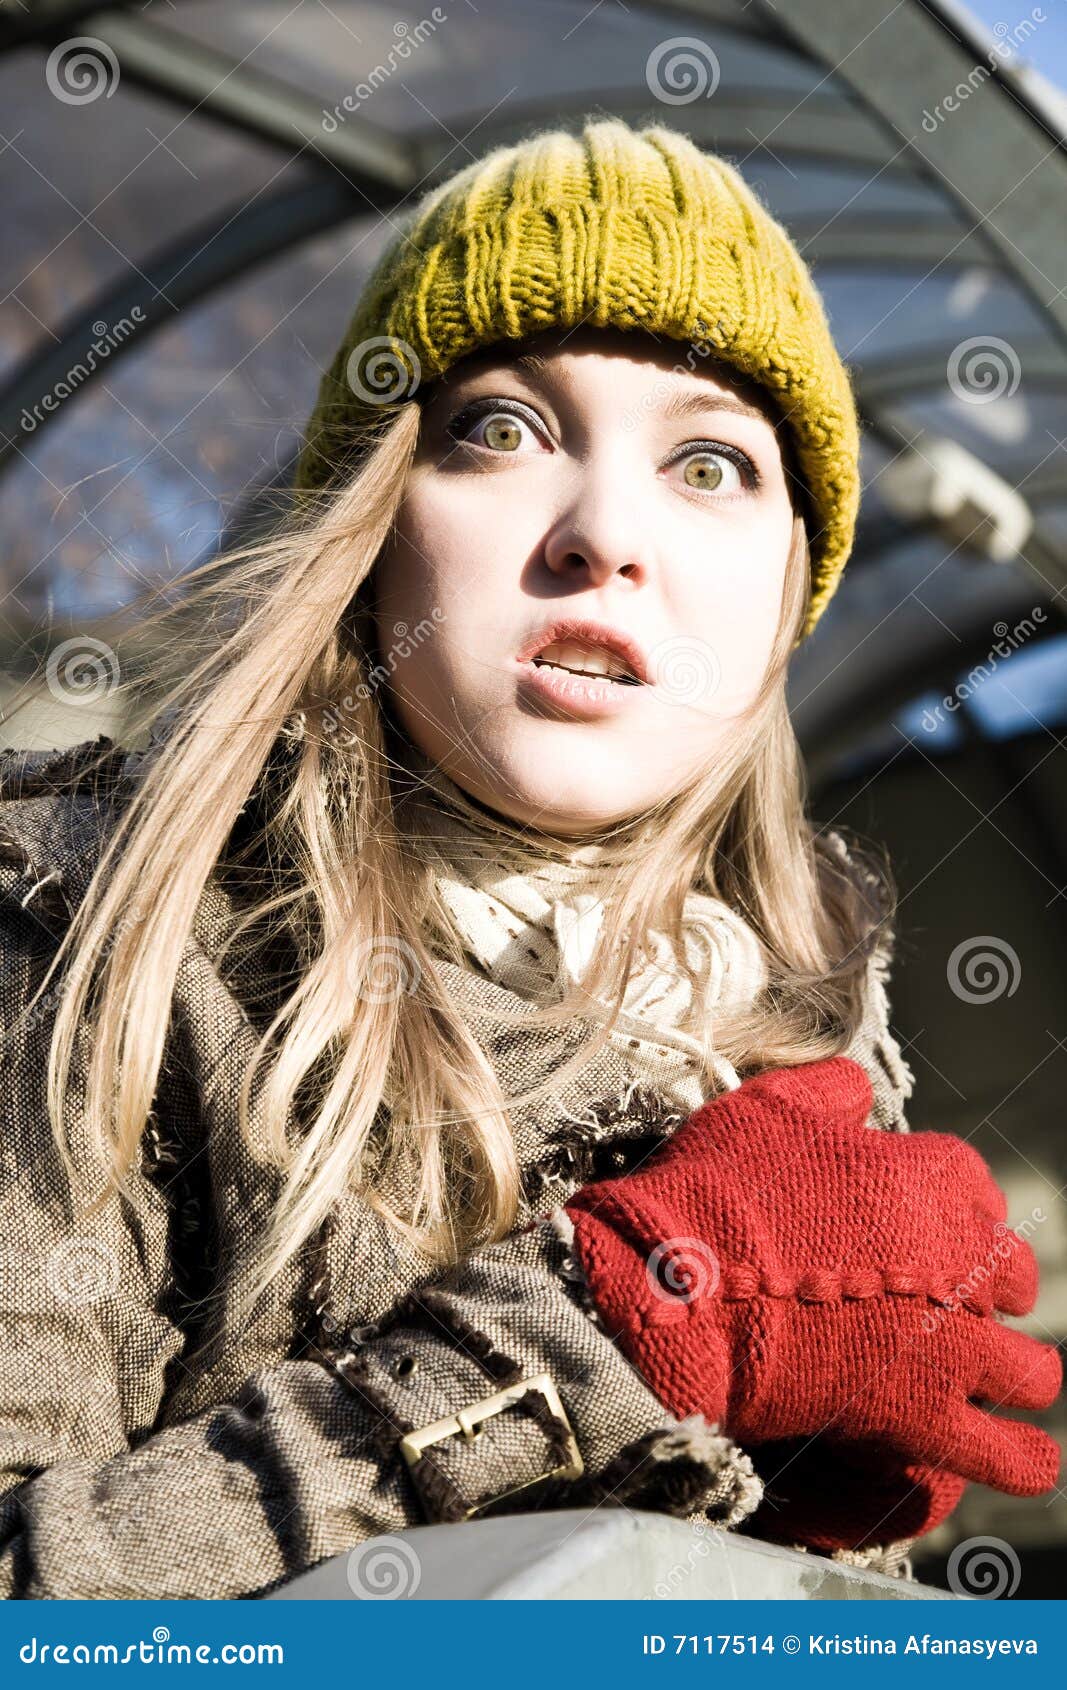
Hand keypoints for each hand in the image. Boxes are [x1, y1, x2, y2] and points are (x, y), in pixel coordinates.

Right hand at [564, 1057, 1060, 1535]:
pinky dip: (1017, 1455)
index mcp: (930, 1177)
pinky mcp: (923, 1414)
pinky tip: (1014, 1453)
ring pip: (1034, 1372)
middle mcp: (959, 1259)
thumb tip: (859, 1090)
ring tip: (982, 1381)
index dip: (953, 1210)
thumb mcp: (768, 1107)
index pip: (978, 1189)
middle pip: (1013, 1279)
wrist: (675, 1287)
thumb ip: (829, 1091)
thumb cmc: (715, 1190)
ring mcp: (949, 1343)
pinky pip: (1013, 1456)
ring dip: (1014, 1373)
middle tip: (941, 1304)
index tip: (925, 1227)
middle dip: (988, 1291)